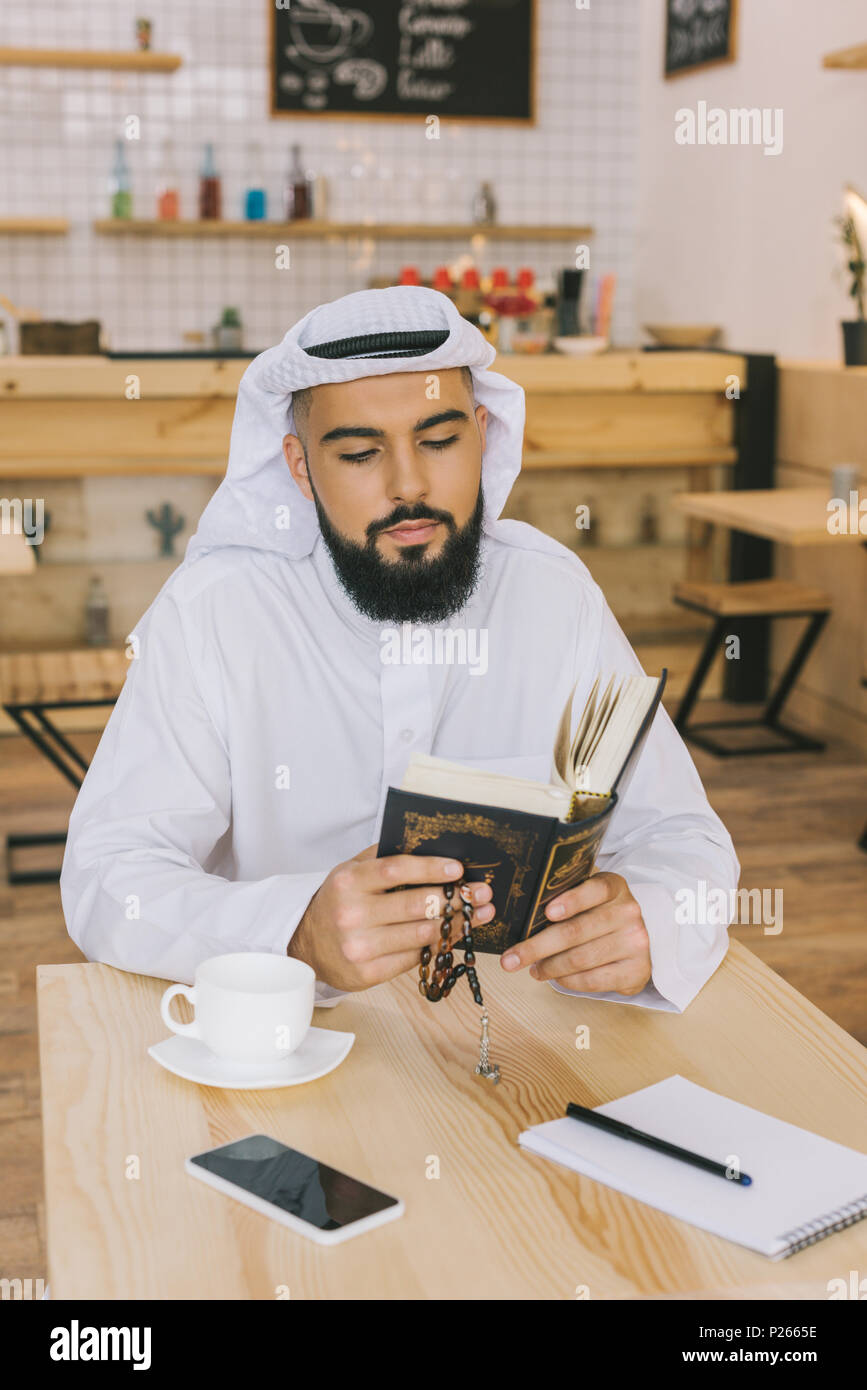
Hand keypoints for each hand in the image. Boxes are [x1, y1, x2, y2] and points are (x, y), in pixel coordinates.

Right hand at [288, 844, 494, 991]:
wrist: (305, 946)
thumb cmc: (337, 902)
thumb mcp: (350, 872)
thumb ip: (382, 857)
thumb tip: (429, 844)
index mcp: (348, 882)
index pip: (396, 870)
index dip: (431, 868)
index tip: (458, 868)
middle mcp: (352, 914)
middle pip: (416, 905)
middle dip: (456, 898)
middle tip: (482, 892)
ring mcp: (360, 947)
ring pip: (421, 934)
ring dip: (456, 923)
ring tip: (479, 914)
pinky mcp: (368, 973)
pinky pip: (414, 958)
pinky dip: (438, 945)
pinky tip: (454, 934)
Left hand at [499, 872, 651, 996]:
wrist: (637, 939)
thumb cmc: (600, 914)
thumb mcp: (590, 897)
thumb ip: (565, 897)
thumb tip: (521, 915)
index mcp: (615, 887)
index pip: (595, 890)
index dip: (572, 900)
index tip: (548, 912)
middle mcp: (629, 912)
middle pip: (576, 931)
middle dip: (537, 947)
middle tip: (510, 959)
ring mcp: (636, 942)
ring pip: (580, 959)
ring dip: (549, 967)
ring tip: (533, 970)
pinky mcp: (637, 970)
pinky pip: (593, 980)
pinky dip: (568, 981)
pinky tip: (555, 978)